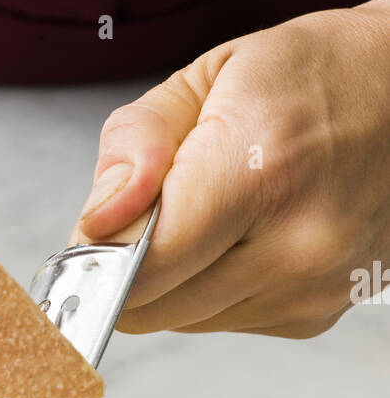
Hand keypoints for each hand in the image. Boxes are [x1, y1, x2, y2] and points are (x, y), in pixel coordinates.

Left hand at [75, 0, 389, 336]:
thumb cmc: (317, 76)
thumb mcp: (211, 75)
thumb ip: (137, 144)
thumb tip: (94, 221)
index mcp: (260, 170)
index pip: (141, 266)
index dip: (95, 259)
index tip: (80, 244)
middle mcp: (296, 244)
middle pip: (150, 308)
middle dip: (126, 268)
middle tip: (143, 215)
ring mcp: (311, 288)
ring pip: (179, 322)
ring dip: (171, 280)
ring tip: (211, 215)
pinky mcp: (315, 315)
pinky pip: (219, 323)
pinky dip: (211, 289)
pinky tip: (244, 237)